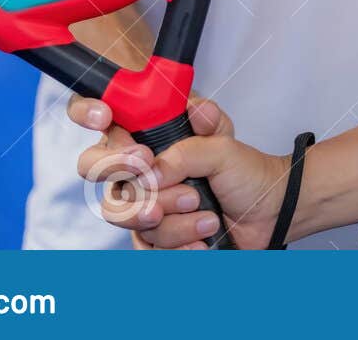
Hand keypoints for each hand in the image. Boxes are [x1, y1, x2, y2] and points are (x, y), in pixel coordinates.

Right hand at [70, 94, 291, 249]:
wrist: (268, 213)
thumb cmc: (245, 171)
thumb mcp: (225, 144)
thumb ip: (194, 137)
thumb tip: (157, 161)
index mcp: (151, 135)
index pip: (103, 116)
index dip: (89, 112)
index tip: (107, 121)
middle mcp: (139, 167)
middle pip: (93, 166)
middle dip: (118, 169)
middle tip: (150, 172)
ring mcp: (142, 202)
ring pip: (122, 210)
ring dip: (168, 216)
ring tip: (205, 214)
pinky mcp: (151, 236)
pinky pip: (145, 245)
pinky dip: (178, 244)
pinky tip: (203, 240)